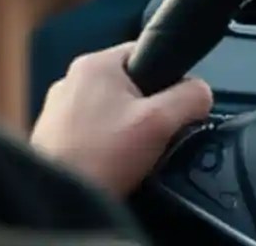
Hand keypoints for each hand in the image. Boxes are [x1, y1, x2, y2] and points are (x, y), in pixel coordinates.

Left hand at [31, 42, 212, 196]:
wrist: (56, 203)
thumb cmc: (97, 159)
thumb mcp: (161, 122)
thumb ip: (191, 97)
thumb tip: (202, 93)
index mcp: (95, 64)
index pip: (149, 53)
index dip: (172, 80)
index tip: (174, 108)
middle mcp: (72, 81)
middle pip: (134, 85)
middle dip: (150, 111)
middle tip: (154, 137)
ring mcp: (59, 110)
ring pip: (115, 112)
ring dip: (128, 131)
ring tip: (131, 156)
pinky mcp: (53, 137)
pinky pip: (95, 133)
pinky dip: (108, 147)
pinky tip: (112, 165)